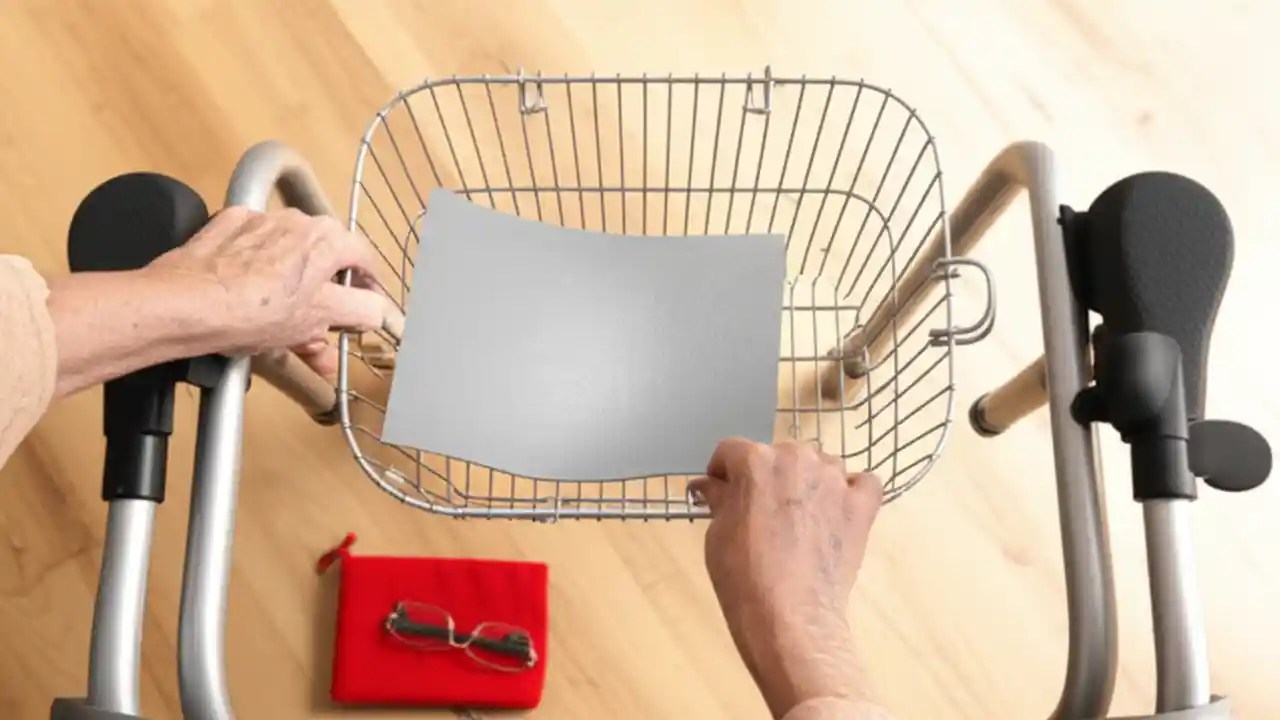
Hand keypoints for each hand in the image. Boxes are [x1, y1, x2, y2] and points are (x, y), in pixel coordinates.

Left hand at [145, 206, 386, 374]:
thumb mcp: (321, 318)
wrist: (185, 304)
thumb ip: (362, 310)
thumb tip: (377, 309)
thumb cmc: (256, 312)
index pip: (364, 259)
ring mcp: (259, 221)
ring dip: (295, 288)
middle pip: (325, 259)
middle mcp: (297, 220)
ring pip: (290, 256)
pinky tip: (250, 296)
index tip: (366, 310)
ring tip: (284, 325)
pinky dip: (260, 270)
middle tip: (322, 330)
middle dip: (328, 297)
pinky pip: (256, 250)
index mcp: (327, 238)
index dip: (369, 289)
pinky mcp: (226, 227)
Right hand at [689, 439, 882, 717]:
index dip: (723, 472)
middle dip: (767, 477)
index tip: (722, 492)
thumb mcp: (717, 533)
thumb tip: (709, 485)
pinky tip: (837, 513)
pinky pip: (862, 482)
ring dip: (807, 482)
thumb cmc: (742, 575)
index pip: (731, 451)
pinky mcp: (862, 505)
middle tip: (761, 513)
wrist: (789, 617)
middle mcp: (798, 458)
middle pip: (778, 454)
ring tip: (800, 518)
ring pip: (819, 465)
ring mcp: (835, 479)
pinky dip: (850, 492)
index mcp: (756, 461)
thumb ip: (718, 498)